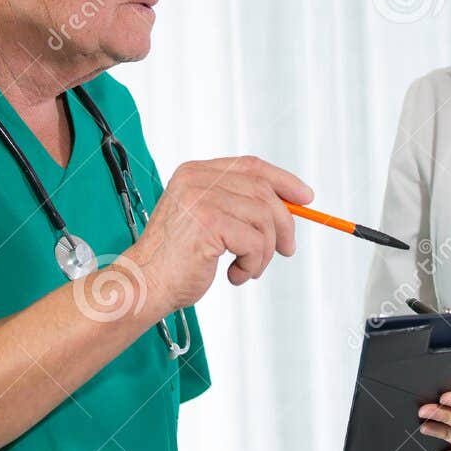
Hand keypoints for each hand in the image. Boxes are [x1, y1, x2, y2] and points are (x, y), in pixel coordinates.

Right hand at [127, 156, 313, 311]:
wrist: (144, 284)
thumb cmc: (175, 261)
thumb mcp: (207, 222)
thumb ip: (237, 207)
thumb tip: (287, 208)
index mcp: (196, 173)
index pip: (251, 166)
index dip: (283, 180)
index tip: (305, 197)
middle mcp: (198, 179)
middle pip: (264, 191)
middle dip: (283, 224)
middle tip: (286, 249)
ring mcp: (202, 199)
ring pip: (264, 218)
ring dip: (265, 251)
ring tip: (248, 268)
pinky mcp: (208, 223)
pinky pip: (255, 242)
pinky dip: (253, 264)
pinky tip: (235, 274)